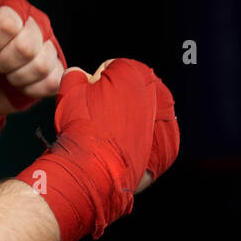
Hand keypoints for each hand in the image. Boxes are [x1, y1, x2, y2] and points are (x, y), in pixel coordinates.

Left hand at [0, 2, 65, 116]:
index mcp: (9, 8)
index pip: (9, 24)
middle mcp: (33, 22)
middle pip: (27, 46)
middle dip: (4, 62)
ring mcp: (47, 47)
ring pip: (41, 66)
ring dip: (17, 77)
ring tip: (6, 74)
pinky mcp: (55, 71)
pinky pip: (52, 83)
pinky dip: (30, 90)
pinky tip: (19, 85)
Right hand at [17, 58, 179, 240]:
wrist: (94, 170)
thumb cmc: (82, 127)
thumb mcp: (70, 90)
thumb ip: (75, 75)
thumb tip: (78, 74)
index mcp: (136, 72)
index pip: (111, 70)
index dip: (95, 85)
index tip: (89, 101)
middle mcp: (158, 93)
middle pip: (131, 92)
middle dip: (115, 102)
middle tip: (98, 120)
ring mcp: (167, 120)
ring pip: (144, 115)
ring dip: (130, 121)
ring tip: (109, 136)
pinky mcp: (170, 146)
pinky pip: (153, 138)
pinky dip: (141, 141)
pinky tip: (123, 148)